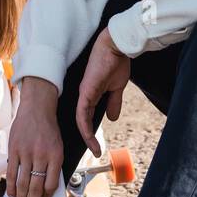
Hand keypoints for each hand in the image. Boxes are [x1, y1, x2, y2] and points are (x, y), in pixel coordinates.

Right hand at [6, 77, 63, 196]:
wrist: (37, 107)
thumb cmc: (49, 129)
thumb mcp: (58, 146)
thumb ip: (53, 165)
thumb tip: (48, 188)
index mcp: (56, 156)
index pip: (52, 184)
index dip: (48, 196)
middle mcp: (41, 155)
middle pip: (36, 187)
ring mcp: (26, 153)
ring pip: (22, 182)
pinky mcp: (14, 149)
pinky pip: (11, 172)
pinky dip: (10, 186)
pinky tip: (11, 194)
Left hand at [76, 29, 129, 157]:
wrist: (117, 46)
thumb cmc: (117, 62)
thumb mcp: (117, 87)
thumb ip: (114, 103)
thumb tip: (112, 119)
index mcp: (90, 93)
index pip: (86, 115)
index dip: (89, 130)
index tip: (96, 144)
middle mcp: (84, 95)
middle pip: (80, 120)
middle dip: (86, 138)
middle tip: (93, 151)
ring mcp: (83, 94)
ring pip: (79, 120)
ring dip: (86, 137)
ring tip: (94, 150)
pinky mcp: (85, 92)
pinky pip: (81, 114)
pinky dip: (85, 128)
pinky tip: (90, 139)